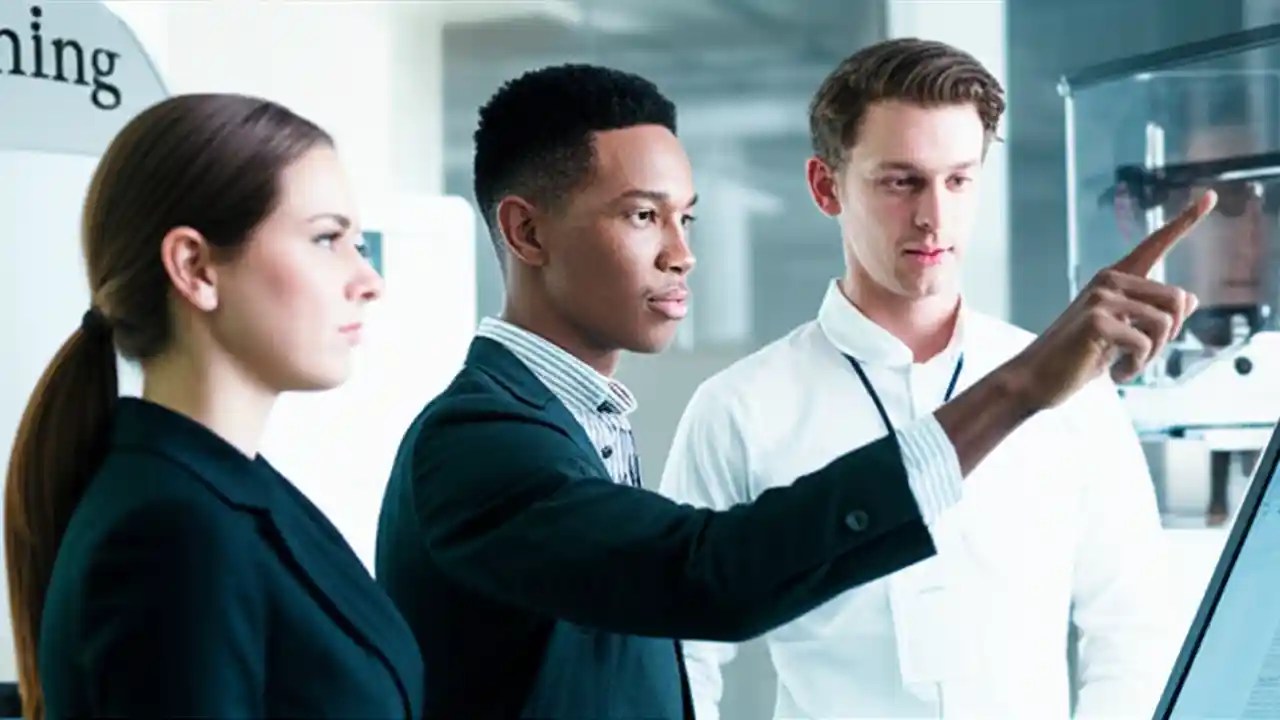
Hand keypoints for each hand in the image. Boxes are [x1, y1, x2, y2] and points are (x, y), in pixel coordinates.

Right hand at [1009, 189, 1216, 410]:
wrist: (1035, 379)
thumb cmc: (1077, 358)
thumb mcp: (1122, 335)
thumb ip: (1153, 315)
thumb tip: (1191, 299)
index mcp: (1116, 279)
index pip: (1156, 244)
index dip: (1186, 219)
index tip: (1211, 195)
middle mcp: (1109, 280)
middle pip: (1177, 298)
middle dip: (1168, 336)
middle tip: (1141, 356)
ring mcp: (1101, 297)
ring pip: (1165, 322)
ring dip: (1152, 354)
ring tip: (1126, 366)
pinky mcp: (1097, 319)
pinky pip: (1145, 343)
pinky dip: (1136, 367)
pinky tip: (1117, 374)